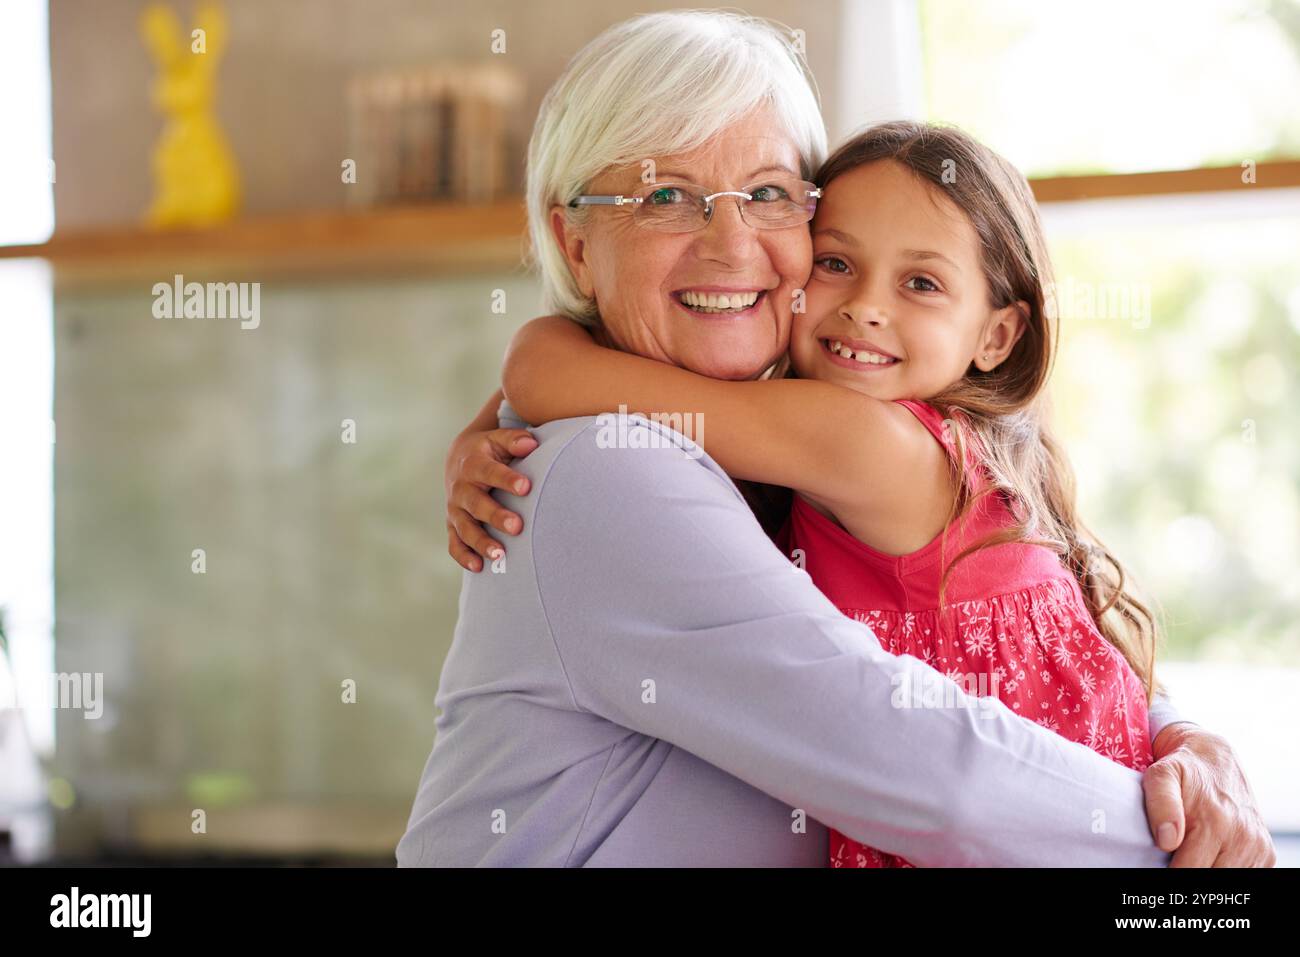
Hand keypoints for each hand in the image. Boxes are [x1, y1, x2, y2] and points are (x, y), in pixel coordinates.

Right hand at [445, 426, 537, 571]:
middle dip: (496, 516)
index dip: (506, 479)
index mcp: (473, 464)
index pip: (490, 472)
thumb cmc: (490, 450)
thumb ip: (514, 440)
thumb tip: (531, 444)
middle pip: (477, 504)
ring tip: (500, 555)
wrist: (460, 459)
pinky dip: (464, 556)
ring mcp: (456, 509)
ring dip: (481, 542)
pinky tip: (479, 568)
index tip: (526, 486)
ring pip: (465, 528)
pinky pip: (455, 543)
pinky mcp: (453, 525)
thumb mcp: (499, 439)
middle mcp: (461, 488)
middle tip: (517, 526)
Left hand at [1142, 722, 1274, 866]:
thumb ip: (1161, 805)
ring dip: (1208, 869)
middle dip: (1189, 867)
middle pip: (1207, 878)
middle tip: (1177, 852)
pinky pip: (1243, 875)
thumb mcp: (1161, 776)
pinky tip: (1213, 850)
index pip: (1188, 872)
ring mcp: (1257, 847)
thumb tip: (1168, 841)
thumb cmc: (1182, 770)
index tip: (1161, 860)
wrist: (1215, 759)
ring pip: (1226, 880)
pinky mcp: (1266, 853)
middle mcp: (1242, 837)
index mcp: (1214, 822)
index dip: (1169, 870)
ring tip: (1195, 848)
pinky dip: (1225, 868)